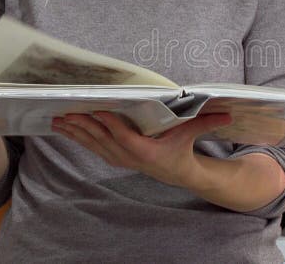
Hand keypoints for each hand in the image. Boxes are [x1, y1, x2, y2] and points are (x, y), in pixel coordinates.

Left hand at [51, 111, 232, 188]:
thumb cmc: (181, 150)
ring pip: (93, 144)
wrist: (176, 173)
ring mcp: (119, 159)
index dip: (110, 125)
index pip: (125, 137)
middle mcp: (129, 157)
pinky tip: (65, 128)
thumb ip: (205, 123)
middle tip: (67, 111)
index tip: (97, 110)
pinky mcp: (114, 157)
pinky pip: (92, 147)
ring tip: (58, 120)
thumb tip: (226, 114)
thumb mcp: (191, 135)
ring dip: (75, 132)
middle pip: (103, 140)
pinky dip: (78, 137)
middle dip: (84, 126)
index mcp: (146, 151)